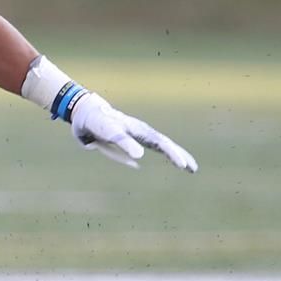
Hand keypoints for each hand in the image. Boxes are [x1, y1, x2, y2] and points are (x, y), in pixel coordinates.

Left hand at [68, 92, 196, 171]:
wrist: (88, 112)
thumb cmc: (95, 122)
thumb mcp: (107, 132)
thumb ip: (122, 143)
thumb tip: (140, 157)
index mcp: (134, 129)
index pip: (158, 143)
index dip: (170, 154)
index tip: (181, 165)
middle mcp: (142, 130)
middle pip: (165, 143)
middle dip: (178, 155)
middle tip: (192, 168)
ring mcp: (142, 132)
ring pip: (165, 144)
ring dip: (178, 155)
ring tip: (192, 168)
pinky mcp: (140, 136)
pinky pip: (159, 146)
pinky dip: (170, 154)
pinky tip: (178, 164)